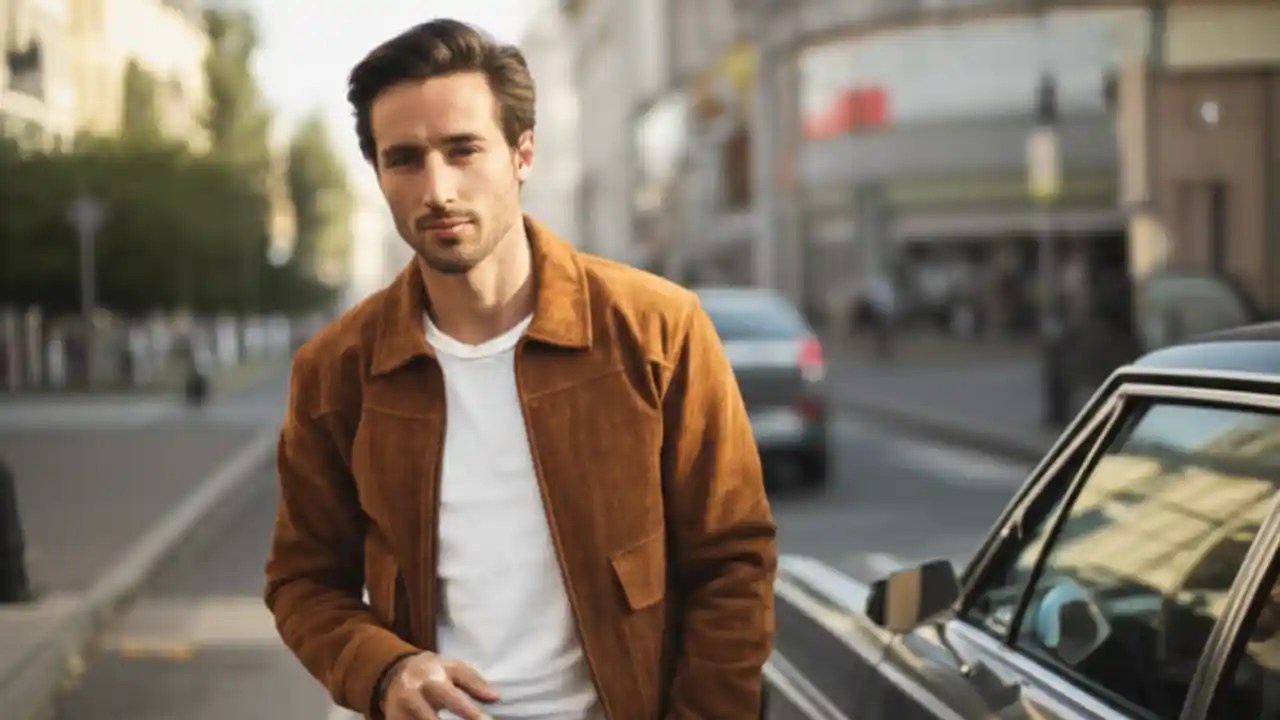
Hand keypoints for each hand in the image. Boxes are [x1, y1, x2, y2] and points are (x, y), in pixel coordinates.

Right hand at [381, 652, 499, 719]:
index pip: (453, 699)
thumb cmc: (433, 671)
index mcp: (431, 680)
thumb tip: (495, 697)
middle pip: (430, 719)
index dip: (470, 713)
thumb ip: (474, 682)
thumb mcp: (454, 668)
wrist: (394, 671)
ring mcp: (400, 711)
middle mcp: (412, 696)